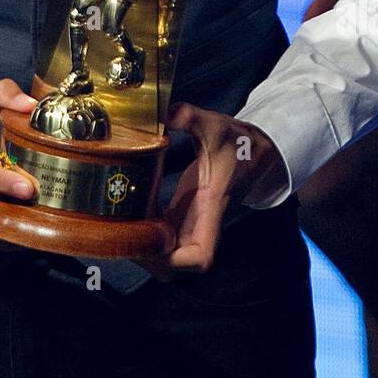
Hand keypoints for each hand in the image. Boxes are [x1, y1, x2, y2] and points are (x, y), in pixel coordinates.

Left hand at [135, 104, 285, 277]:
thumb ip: (188, 116)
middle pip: (177, 264)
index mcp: (211, 208)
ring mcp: (192, 220)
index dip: (176, 261)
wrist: (256, 150)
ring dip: (146, 246)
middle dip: (150, 258)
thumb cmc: (239, 143)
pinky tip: (130, 212)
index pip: (200, 257)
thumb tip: (163, 113)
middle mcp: (201, 222)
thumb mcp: (215, 125)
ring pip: (168, 252)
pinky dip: (148, 231)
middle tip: (123, 234)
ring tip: (121, 224)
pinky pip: (164, 235)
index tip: (154, 243)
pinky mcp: (185, 213)